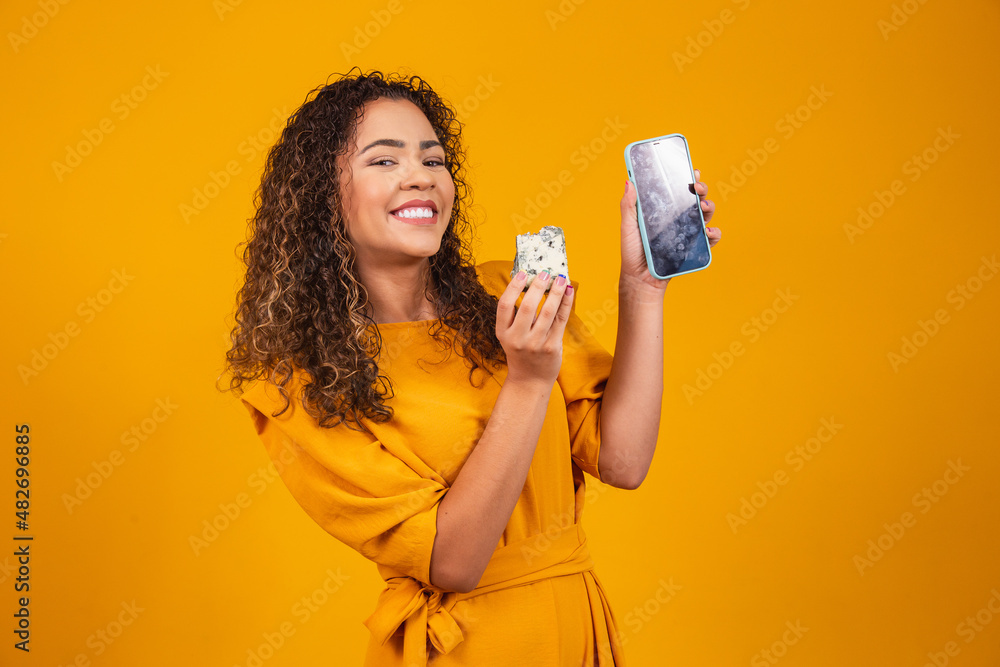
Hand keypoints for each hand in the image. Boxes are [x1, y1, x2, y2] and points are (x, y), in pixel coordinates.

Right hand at [495, 271, 574, 385]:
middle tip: (545, 274)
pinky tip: (569, 291)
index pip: (504, 305)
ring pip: (548, 312)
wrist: (530, 379)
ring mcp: (535, 344)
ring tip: (561, 279)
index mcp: (503, 333)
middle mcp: (517, 339)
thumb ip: (517, 314)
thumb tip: (533, 283)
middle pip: (528, 306)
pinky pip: (561, 320)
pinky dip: (566, 303)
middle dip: (538, 287)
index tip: (523, 274)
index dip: (513, 287)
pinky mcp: (552, 347)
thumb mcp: (511, 335)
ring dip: (556, 293)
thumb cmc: (521, 352)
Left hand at [620, 167, 721, 293]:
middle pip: (695, 198)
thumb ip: (628, 206)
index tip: (691, 170)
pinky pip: (710, 238)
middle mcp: (678, 218)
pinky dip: (714, 233)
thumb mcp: (628, 227)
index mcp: (664, 210)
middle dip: (701, 189)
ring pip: (705, 214)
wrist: (641, 278)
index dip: (687, 178)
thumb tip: (629, 181)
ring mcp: (688, 232)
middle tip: (697, 187)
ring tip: (703, 207)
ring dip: (709, 207)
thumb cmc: (633, 252)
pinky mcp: (694, 247)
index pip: (678, 189)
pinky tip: (708, 232)